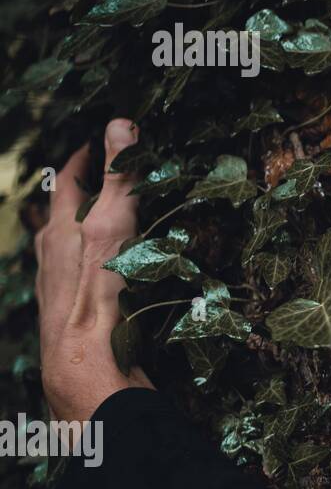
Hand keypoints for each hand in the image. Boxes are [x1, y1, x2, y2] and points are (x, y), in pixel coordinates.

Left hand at [35, 119, 153, 423]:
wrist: (86, 366)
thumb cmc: (97, 292)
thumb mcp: (111, 223)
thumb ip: (118, 177)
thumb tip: (120, 123)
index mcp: (58, 231)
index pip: (69, 181)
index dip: (85, 158)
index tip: (100, 141)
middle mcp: (52, 257)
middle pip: (65, 216)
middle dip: (86, 196)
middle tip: (107, 179)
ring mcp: (61, 288)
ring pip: (71, 249)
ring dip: (90, 232)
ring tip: (112, 222)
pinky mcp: (75, 314)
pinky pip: (85, 278)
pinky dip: (100, 264)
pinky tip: (114, 276)